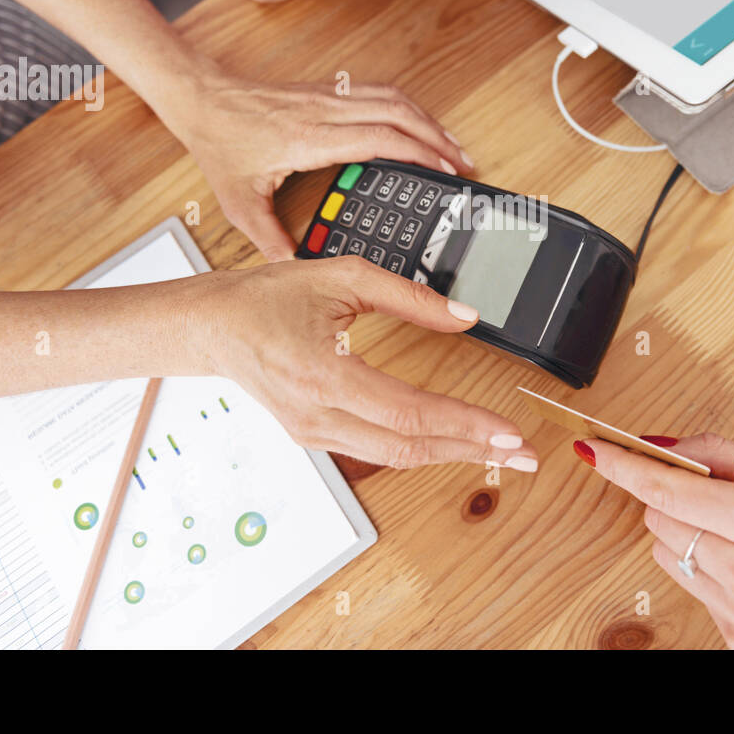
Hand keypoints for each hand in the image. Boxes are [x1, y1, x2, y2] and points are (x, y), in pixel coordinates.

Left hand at [165, 66, 472, 260]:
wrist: (201, 100)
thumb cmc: (219, 143)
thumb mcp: (239, 202)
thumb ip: (269, 239)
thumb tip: (295, 268)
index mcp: (308, 138)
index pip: (379, 138)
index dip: (419, 152)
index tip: (443, 171)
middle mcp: (323, 112)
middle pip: (398, 114)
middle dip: (438, 138)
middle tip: (463, 164)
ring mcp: (327, 97)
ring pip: (393, 99)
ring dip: (428, 120)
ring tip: (451, 146)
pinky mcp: (326, 92)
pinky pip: (378, 93)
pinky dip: (407, 109)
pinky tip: (418, 125)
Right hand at [190, 255, 536, 470]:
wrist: (213, 327)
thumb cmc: (267, 298)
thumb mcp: (344, 277)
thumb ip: (410, 297)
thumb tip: (465, 314)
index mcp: (323, 374)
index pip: (409, 411)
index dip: (464, 423)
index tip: (507, 429)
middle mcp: (317, 414)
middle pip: (409, 447)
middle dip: (472, 450)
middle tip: (521, 452)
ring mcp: (313, 432)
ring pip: (395, 456)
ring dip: (449, 453)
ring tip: (496, 449)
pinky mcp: (313, 436)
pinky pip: (376, 451)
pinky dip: (418, 446)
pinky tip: (448, 440)